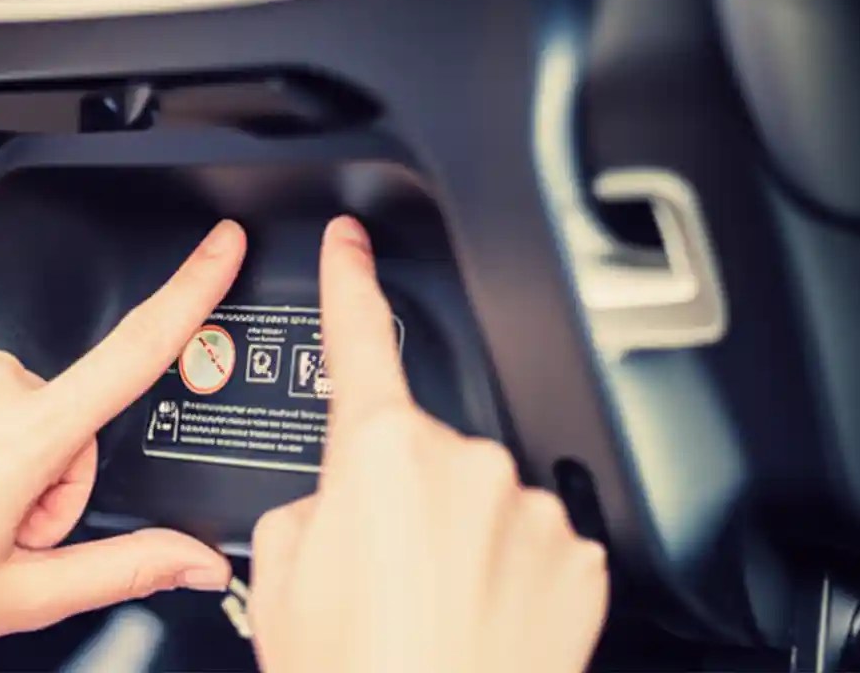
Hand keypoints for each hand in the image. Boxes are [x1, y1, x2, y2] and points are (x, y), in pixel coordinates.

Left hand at [0, 220, 245, 671]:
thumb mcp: (18, 593)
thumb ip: (122, 569)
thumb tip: (194, 563)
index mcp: (24, 438)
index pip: (132, 352)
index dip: (190, 292)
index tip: (221, 246)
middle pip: (70, 415)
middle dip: (53, 473)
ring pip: (18, 402)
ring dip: (6, 449)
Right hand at [248, 217, 608, 672]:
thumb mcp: (282, 575)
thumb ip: (311, 504)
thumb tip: (342, 497)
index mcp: (380, 453)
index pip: (360, 340)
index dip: (350, 281)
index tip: (350, 242)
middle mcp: (464, 463)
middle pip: (420, 446)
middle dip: (396, 490)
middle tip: (377, 568)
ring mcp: (528, 509)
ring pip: (479, 496)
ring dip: (453, 535)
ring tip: (427, 607)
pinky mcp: (577, 558)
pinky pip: (530, 539)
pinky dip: (505, 570)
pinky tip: (478, 618)